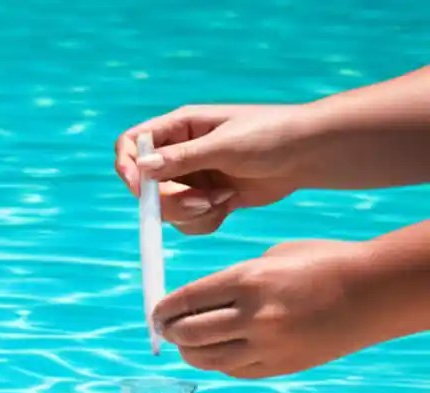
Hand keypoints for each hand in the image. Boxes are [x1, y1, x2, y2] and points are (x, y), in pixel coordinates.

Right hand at [115, 104, 312, 234]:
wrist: (309, 155)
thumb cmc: (272, 135)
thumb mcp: (225, 145)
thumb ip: (182, 158)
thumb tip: (141, 168)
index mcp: (179, 128)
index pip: (134, 144)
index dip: (127, 166)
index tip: (138, 188)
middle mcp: (180, 153)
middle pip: (147, 186)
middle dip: (171, 200)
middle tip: (202, 202)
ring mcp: (193, 177)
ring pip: (167, 208)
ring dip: (191, 212)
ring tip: (223, 200)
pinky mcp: (207, 198)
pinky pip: (188, 220)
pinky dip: (204, 220)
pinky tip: (229, 205)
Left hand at [152, 240, 379, 378]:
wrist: (373, 292)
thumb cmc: (324, 263)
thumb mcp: (272, 257)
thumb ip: (234, 280)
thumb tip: (199, 301)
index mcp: (248, 280)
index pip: (186, 300)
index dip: (163, 309)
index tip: (156, 312)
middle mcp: (253, 317)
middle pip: (189, 334)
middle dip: (170, 332)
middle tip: (165, 329)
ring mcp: (267, 346)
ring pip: (207, 359)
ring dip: (189, 352)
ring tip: (185, 343)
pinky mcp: (279, 367)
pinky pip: (234, 371)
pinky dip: (219, 362)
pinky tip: (219, 352)